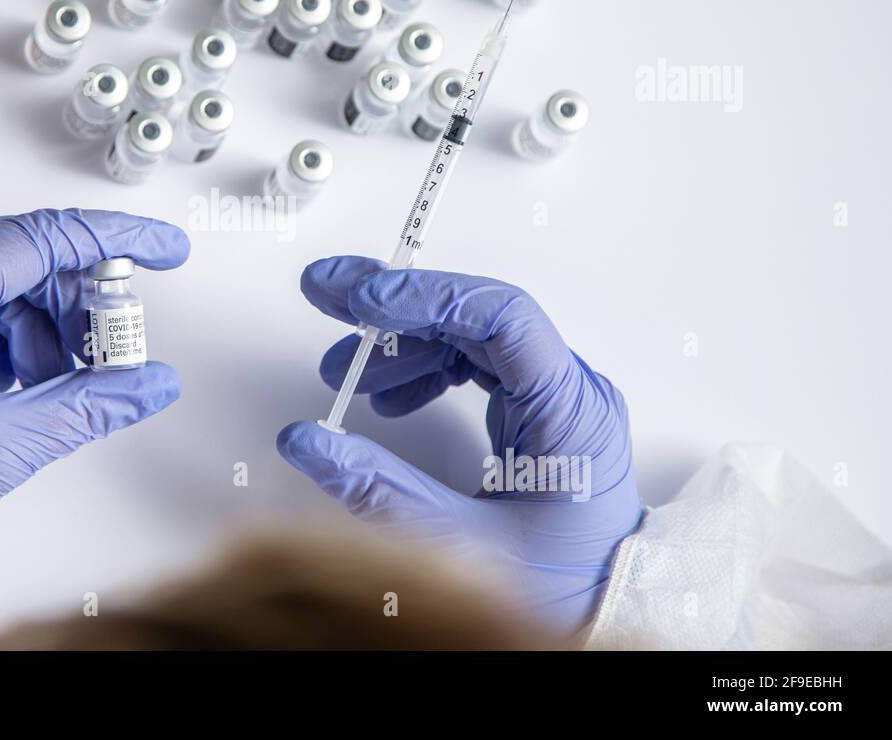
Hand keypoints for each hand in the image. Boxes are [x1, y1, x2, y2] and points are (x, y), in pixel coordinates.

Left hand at [0, 208, 188, 573]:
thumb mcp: (1, 445)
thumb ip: (89, 404)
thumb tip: (152, 382)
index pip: (38, 238)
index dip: (113, 240)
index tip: (161, 249)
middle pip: (16, 253)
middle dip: (73, 297)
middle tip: (109, 345)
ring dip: (38, 320)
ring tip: (55, 379)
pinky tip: (16, 380)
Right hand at [278, 256, 641, 634]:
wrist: (602, 615)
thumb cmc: (563, 590)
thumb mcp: (462, 548)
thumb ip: (380, 491)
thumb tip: (308, 441)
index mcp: (570, 413)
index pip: (501, 318)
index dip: (428, 298)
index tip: (365, 300)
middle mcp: (567, 393)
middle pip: (475, 315)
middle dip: (396, 305)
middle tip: (330, 293)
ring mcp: (551, 401)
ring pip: (468, 338)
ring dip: (400, 342)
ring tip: (341, 369)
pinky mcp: (534, 415)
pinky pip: (473, 367)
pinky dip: (422, 370)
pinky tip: (385, 397)